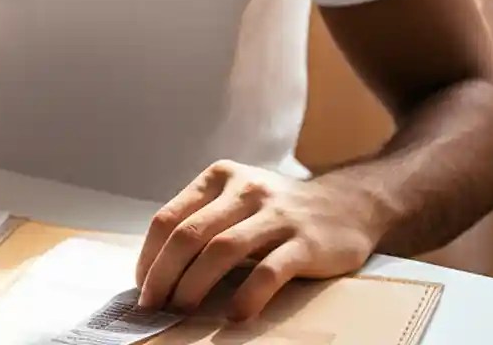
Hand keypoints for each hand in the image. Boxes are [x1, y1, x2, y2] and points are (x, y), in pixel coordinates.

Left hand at [134, 160, 381, 320]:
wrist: (349, 204)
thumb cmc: (277, 210)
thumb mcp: (235, 200)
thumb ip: (201, 222)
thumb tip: (156, 271)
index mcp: (218, 177)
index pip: (168, 218)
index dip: (149, 257)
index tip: (142, 288)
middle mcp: (244, 189)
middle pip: (188, 235)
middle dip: (164, 276)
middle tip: (154, 306)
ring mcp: (277, 214)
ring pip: (221, 250)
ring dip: (194, 286)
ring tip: (182, 312)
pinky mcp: (306, 241)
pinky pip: (268, 271)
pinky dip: (246, 296)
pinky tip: (233, 315)